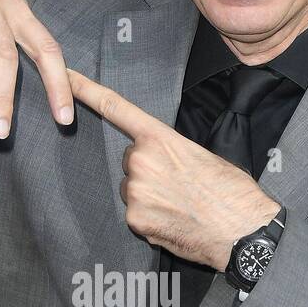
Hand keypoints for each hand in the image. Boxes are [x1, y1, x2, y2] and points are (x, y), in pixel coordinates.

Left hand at [67, 69, 280, 270]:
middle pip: (131, 161)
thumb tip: (163, 163)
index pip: (116, 108)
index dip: (86, 90)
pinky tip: (175, 221)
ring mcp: (135, 192)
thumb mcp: (202, 156)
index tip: (65, 76)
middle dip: (147, 170)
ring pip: (132, 189)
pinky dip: (151, 218)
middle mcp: (141, 161)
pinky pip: (135, 214)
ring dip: (149, 196)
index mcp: (160, 138)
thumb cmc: (231, 192)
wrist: (242, 230)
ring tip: (181, 205)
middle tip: (178, 184)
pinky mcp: (134, 220)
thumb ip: (172, 152)